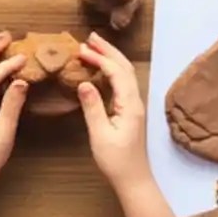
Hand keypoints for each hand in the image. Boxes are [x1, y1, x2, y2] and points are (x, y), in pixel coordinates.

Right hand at [77, 32, 150, 191]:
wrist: (134, 179)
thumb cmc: (116, 161)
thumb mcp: (100, 134)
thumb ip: (92, 107)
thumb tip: (84, 83)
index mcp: (130, 105)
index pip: (116, 72)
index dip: (100, 58)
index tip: (81, 49)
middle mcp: (136, 101)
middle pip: (125, 67)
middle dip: (108, 50)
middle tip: (90, 37)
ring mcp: (134, 105)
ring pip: (125, 74)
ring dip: (111, 57)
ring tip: (94, 46)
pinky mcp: (130, 111)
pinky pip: (122, 83)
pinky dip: (112, 70)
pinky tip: (101, 69)